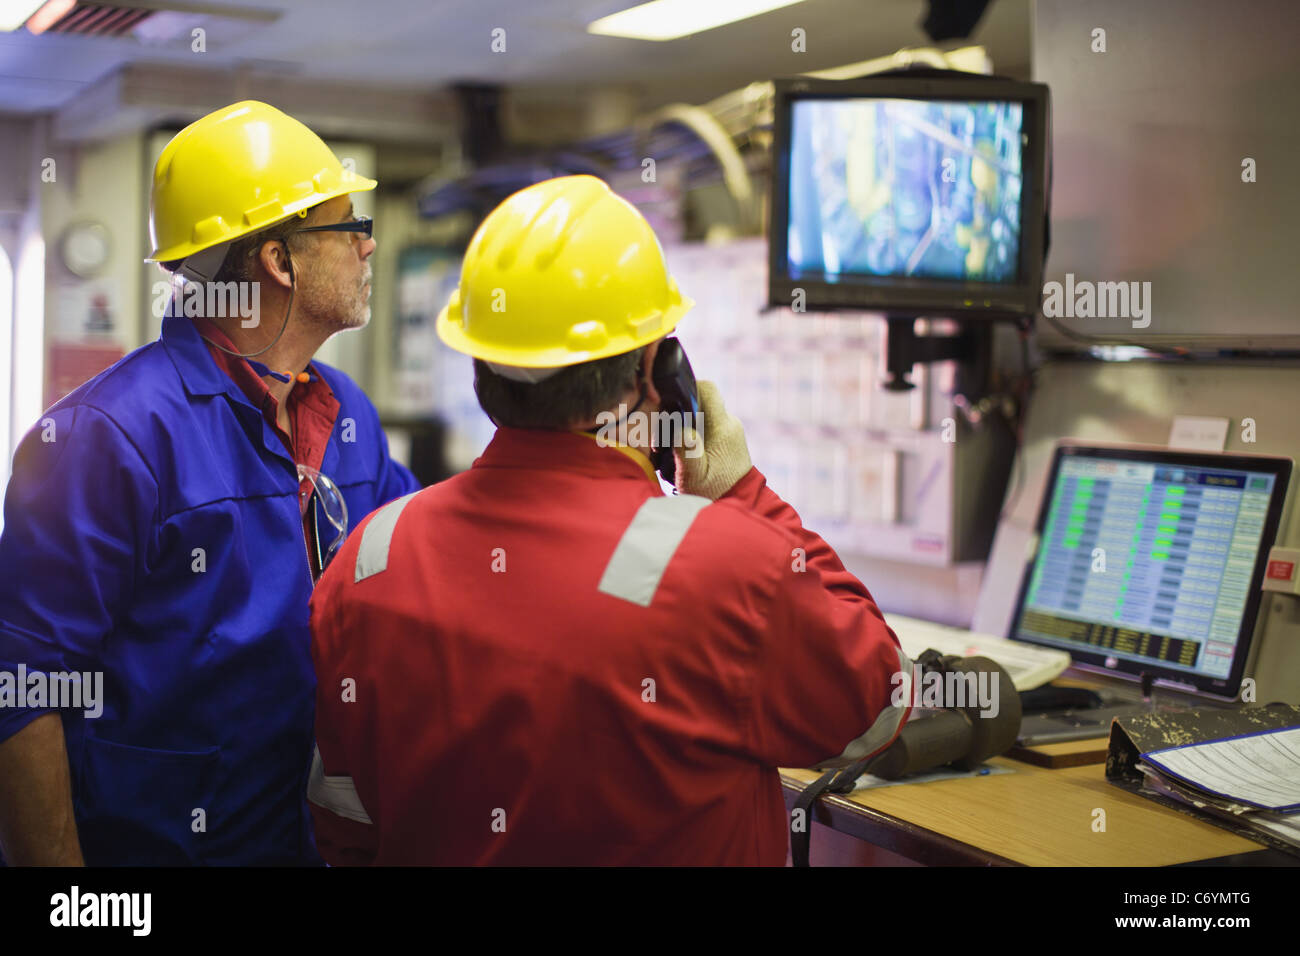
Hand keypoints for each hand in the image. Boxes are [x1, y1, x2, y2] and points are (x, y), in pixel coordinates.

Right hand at [676, 380, 752, 499]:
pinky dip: (693, 434)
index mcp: (723, 427)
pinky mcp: (727, 440)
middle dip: (679, 413)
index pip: (707, 389)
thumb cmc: (714, 494)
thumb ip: (687, 451)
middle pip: (701, 402)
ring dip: (684, 426)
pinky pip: (707, 426)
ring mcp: (730, 431)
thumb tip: (680, 428)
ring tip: (669, 449)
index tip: (668, 405)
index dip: (687, 388)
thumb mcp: (694, 477)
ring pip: (702, 414)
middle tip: (663, 436)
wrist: (737, 505)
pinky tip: (681, 453)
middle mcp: (729, 424)